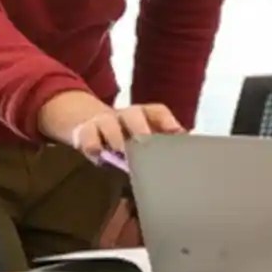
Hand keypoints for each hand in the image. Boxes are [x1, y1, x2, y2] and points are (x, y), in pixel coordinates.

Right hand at [38, 91, 183, 159]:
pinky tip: (100, 159)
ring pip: (108, 124)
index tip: (178, 134)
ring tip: (123, 153)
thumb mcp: (142, 134)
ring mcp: (102, 122)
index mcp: (142, 115)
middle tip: (146, 142)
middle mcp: (123, 115)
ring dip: (116, 138)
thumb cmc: (123, 133)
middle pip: (133, 114)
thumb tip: (187, 142)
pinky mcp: (83, 133)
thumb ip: (163, 140)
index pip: (157, 112)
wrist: (87, 122)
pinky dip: (94, 148)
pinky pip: (88, 139)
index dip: (168, 121)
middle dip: (140, 128)